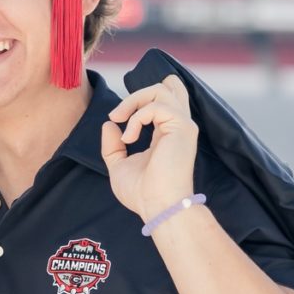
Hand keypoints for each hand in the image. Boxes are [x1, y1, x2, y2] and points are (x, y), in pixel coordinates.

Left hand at [100, 75, 198, 222]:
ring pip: (162, 89)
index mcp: (166, 133)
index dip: (138, 100)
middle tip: (117, 115)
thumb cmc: (142, 193)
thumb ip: (113, 145)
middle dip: (138, 94)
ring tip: (120, 122)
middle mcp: (178, 126)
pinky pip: (157, 105)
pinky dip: (137, 118)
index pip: (162, 100)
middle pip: (168, 86)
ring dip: (133, 101)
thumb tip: (109, 123)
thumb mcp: (119, 166)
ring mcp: (183, 125)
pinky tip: (129, 138)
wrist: (159, 207)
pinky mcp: (183, 127)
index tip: (116, 119)